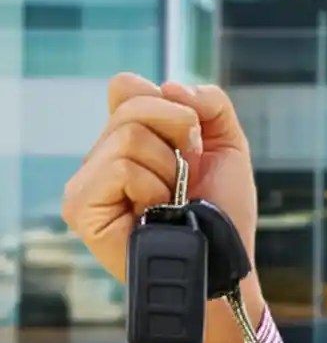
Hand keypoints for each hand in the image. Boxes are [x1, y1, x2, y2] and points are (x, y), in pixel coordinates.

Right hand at [61, 72, 265, 342]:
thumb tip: (169, 85)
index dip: (167, 104)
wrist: (223, 257)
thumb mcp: (228, 142)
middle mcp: (103, 154)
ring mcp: (87, 180)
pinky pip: (119, 169)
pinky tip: (154, 211)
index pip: (126, 86)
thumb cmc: (223, 208)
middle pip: (133, 103)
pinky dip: (151, 187)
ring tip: (170, 198)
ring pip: (128, 135)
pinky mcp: (80, 206)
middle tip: (188, 172)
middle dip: (179, 133)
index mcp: (131, 135)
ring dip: (168, 169)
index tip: (192, 138)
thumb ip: (210, 102)